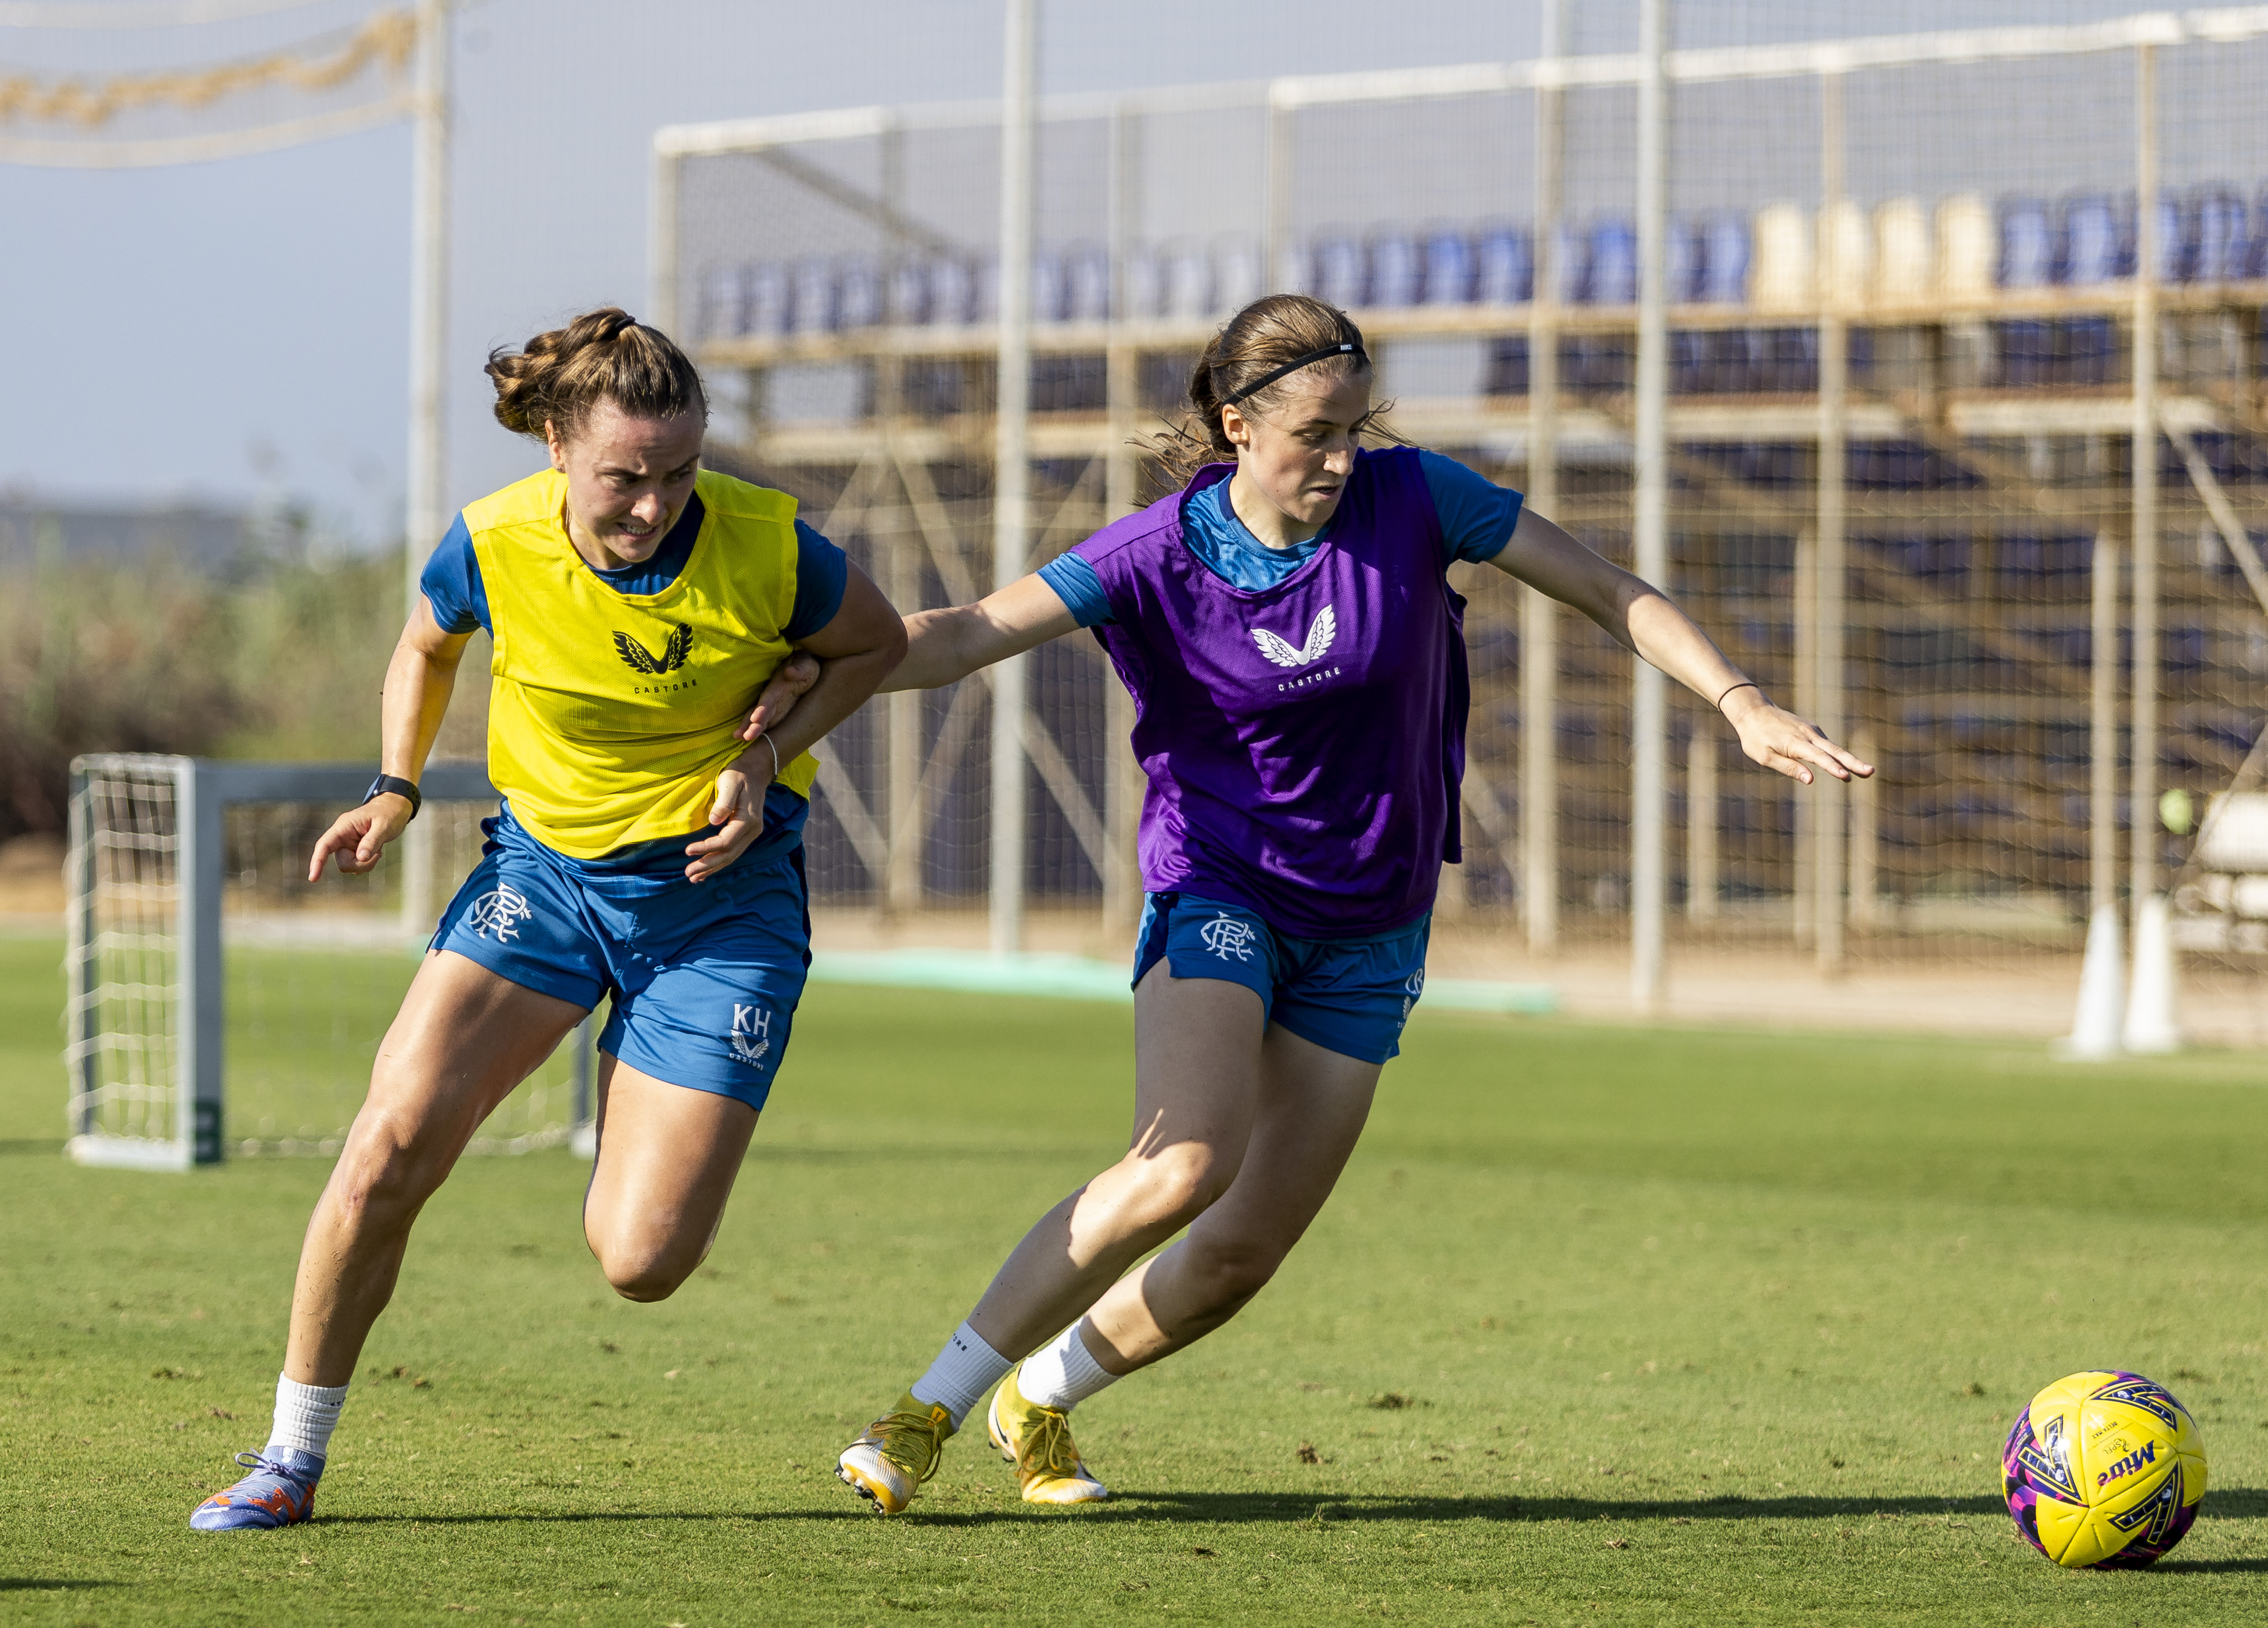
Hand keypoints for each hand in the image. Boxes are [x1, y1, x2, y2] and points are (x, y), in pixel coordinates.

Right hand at [308, 793, 414, 880]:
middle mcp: (342, 836)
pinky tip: (377, 852)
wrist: (394, 809)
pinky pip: (357, 866)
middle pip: (342, 862)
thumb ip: (372, 841)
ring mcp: (347, 845)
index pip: (324, 845)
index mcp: (343, 826)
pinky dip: (368, 864)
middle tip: (379, 854)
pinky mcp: (354, 851)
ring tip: (379, 850)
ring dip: (366, 864)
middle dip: (360, 864)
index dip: (317, 861)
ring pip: (350, 866)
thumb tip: (361, 857)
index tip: (313, 878)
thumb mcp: (384, 826)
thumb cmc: (388, 813)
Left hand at [683, 758, 766, 882]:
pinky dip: (720, 862)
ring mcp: (751, 833)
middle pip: (729, 854)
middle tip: (689, 873)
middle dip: (708, 865)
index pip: (726, 842)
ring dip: (713, 867)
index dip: (706, 848)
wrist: (756, 770)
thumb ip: (723, 802)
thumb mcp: (729, 782)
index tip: (687, 850)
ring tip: (695, 877)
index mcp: (748, 820)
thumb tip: (713, 821)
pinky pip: (733, 851)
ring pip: (732, 856)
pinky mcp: (746, 832)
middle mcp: (752, 830)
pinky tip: (709, 869)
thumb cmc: (739, 773)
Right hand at [736, 650, 820, 742]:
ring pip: (759, 719)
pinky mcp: (777, 714)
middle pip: (759, 712)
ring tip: (740, 738)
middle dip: (751, 724)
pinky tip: (746, 739)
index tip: (756, 719)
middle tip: (743, 736)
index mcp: (777, 686)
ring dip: (750, 729)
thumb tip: (789, 672)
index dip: (762, 709)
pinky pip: (766, 724)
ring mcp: (773, 707)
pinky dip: (758, 732)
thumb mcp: (806, 665)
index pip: (768, 699)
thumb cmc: (806, 666)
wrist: (806, 670)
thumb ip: (799, 669)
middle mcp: (772, 698)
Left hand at [1722, 687, 1873, 784]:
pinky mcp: (1812, 730)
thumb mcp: (1765, 757)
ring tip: (1866, 772)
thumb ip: (1788, 768)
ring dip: (1850, 760)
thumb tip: (1810, 780)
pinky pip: (1827, 745)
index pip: (1819, 757)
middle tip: (1871, 772)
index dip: (1832, 768)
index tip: (1846, 776)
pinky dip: (1839, 755)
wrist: (1754, 711)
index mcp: (1796, 743)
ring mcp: (1812, 731)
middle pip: (1835, 751)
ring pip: (1834, 748)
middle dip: (1853, 762)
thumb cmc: (1756, 738)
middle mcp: (1809, 735)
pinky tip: (1847, 765)